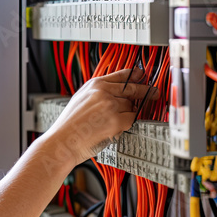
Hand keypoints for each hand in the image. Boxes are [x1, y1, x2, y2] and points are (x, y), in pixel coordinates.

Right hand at [41, 68, 158, 164]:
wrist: (62, 141)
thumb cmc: (69, 125)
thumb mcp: (81, 99)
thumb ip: (98, 93)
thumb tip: (116, 92)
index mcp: (94, 84)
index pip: (121, 75)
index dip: (135, 75)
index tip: (142, 75)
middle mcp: (103, 92)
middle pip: (132, 89)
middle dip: (145, 91)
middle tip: (154, 92)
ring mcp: (111, 105)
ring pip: (132, 107)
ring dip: (128, 114)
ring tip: (114, 122)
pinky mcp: (116, 121)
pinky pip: (131, 121)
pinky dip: (126, 126)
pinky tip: (114, 129)